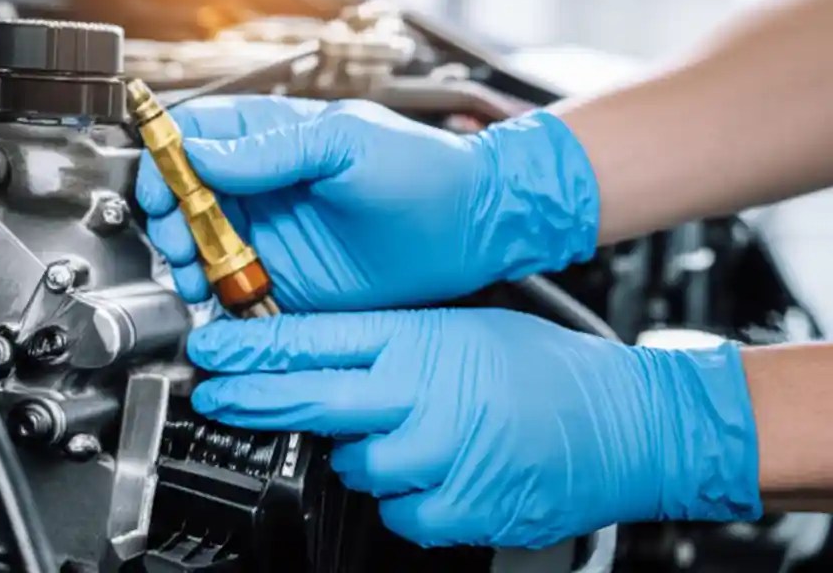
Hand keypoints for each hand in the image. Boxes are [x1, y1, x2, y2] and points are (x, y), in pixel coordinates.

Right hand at [135, 95, 599, 311]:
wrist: (475, 231)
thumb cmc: (424, 172)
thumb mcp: (349, 144)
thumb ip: (275, 148)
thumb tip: (204, 155)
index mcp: (270, 138)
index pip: (193, 137)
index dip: (165, 161)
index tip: (159, 190)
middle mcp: (260, 185)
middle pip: (184, 197)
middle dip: (169, 220)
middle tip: (180, 242)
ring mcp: (269, 235)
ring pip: (198, 246)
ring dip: (185, 262)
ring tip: (196, 277)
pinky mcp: (283, 282)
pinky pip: (231, 292)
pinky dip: (213, 300)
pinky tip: (218, 303)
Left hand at [187, 309, 760, 548]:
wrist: (627, 424)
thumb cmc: (550, 371)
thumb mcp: (466, 327)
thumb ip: (395, 344)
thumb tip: (329, 356)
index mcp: (422, 341)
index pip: (317, 340)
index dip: (253, 348)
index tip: (212, 351)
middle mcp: (422, 395)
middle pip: (311, 398)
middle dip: (252, 399)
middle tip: (217, 397)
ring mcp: (439, 454)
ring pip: (352, 463)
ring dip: (356, 454)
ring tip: (399, 436)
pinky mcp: (459, 507)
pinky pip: (394, 512)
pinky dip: (400, 498)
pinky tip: (428, 475)